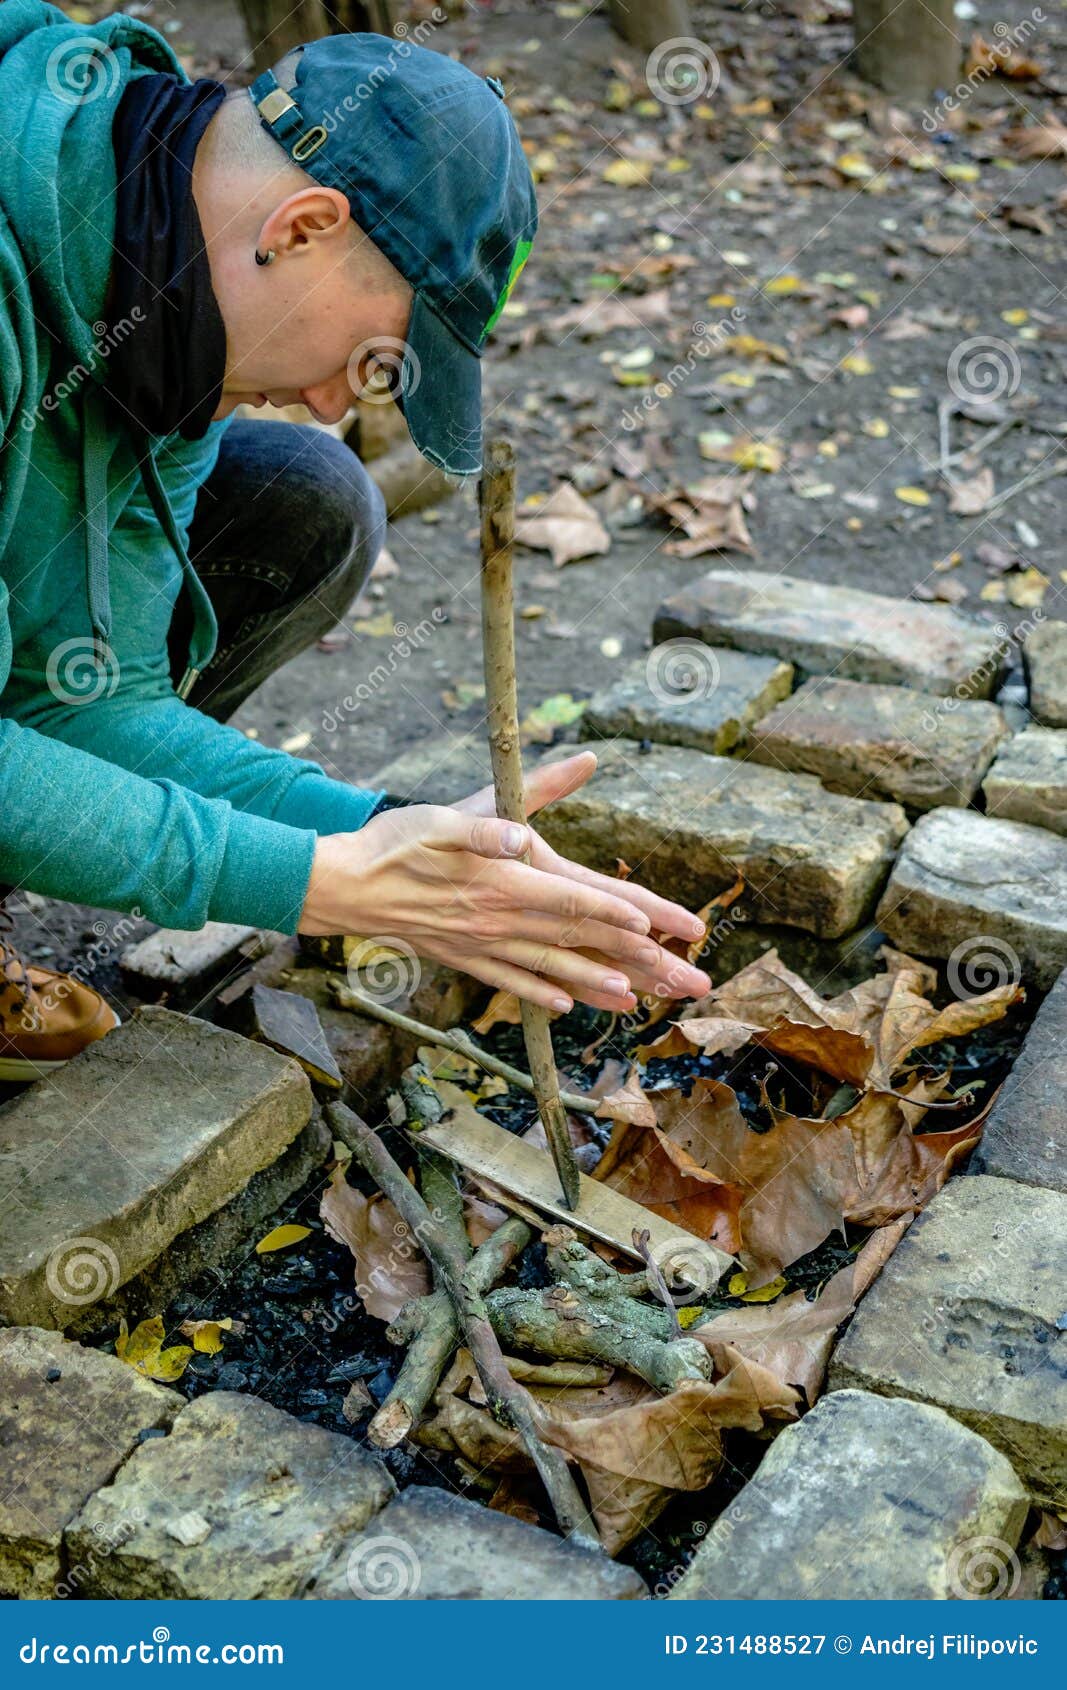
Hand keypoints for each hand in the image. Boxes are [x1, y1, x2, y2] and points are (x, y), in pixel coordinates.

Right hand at [300, 751, 709, 1013]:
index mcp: (500, 883)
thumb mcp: (440, 815)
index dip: (613, 912)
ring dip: (599, 985)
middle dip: (634, 959)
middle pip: (576, 940)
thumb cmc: (393, 842)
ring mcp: (482, 945)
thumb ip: (486, 825)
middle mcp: (497, 921)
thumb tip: (521, 832)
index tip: (652, 926)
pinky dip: (542, 994)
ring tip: (638, 1001)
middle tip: (678, 979)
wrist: (342, 886)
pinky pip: (513, 980)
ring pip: (553, 969)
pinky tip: (567, 1005)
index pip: (570, 899)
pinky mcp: (465, 957)